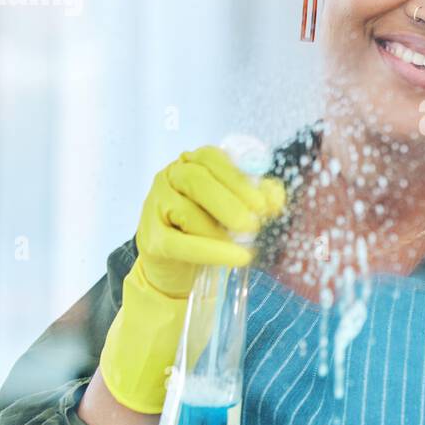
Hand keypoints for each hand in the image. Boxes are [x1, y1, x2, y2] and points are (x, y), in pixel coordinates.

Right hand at [134, 146, 285, 296]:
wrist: (178, 265)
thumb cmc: (210, 228)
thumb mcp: (236, 208)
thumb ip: (257, 197)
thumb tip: (274, 197)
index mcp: (192, 162)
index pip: (213, 158)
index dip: (240, 179)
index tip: (264, 204)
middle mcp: (169, 177)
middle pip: (196, 180)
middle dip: (230, 202)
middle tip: (254, 224)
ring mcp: (155, 205)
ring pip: (187, 212)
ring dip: (220, 231)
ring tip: (245, 246)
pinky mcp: (151, 238)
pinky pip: (180, 244)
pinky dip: (212, 252)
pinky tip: (238, 258)